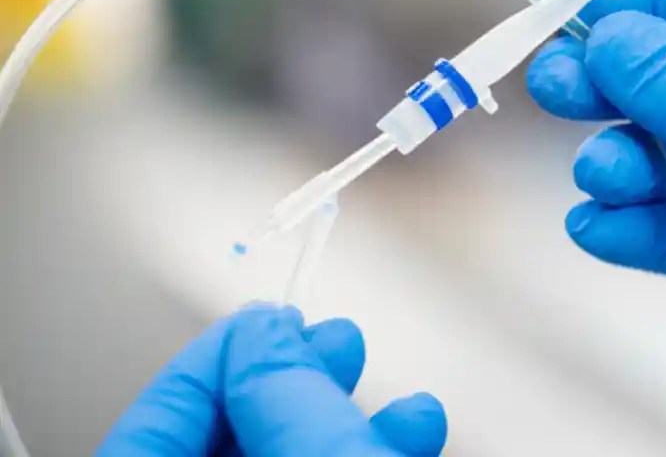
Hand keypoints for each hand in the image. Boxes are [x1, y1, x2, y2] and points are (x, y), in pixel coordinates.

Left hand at [98, 305, 446, 455]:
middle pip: (228, 435)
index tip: (267, 315)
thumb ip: (283, 388)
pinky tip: (414, 425)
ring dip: (341, 409)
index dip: (215, 357)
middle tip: (329, 339)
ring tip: (379, 374)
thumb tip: (263, 329)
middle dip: (286, 376)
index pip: (157, 422)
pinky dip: (372, 447)